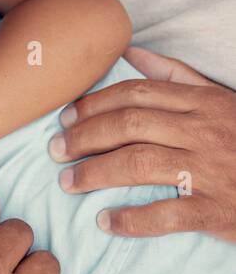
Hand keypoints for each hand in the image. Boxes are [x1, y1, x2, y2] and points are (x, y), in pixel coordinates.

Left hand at [54, 46, 235, 241]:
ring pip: (139, 164)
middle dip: (84, 137)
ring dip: (95, 173)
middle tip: (55, 150)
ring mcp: (210, 171)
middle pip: (129, 126)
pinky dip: (131, 219)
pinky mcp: (216, 210)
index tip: (64, 118)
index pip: (136, 94)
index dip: (93, 105)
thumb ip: (176, 75)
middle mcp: (203, 132)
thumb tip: (131, 52)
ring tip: (68, 182)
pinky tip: (106, 222)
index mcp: (203, 103)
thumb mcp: (220, 99)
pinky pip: (166, 214)